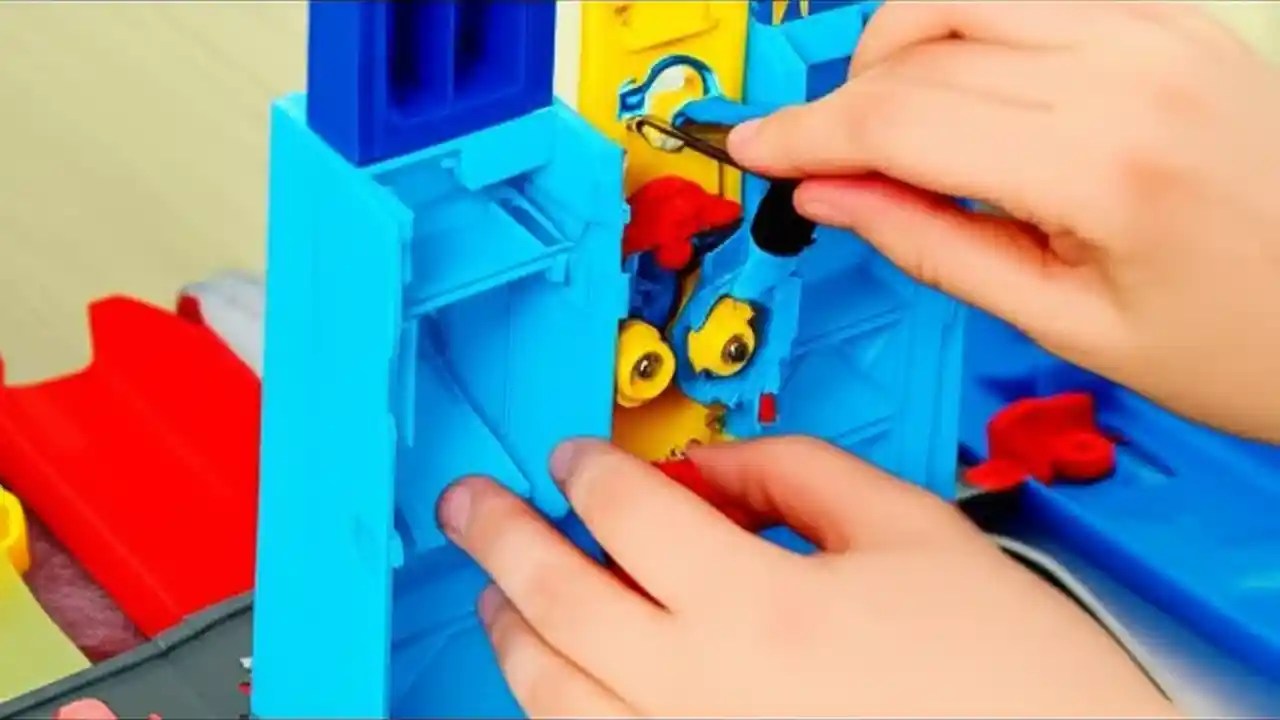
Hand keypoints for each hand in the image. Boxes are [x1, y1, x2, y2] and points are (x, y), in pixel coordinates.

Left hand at [437, 437, 1173, 716]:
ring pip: (553, 690)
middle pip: (557, 596)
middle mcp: (706, 688)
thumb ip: (795, 471)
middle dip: (499, 536)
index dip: (588, 465)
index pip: (626, 509)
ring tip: (497, 594)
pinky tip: (559, 679)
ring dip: (510, 630)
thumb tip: (708, 466)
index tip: (574, 453)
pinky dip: (559, 706)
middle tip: (469, 505)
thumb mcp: (909, 527)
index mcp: (760, 603)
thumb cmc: (1003, 672)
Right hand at [728, 2, 1279, 442]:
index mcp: (1100, 164)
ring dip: (897, 46)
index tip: (753, 148)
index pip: (900, 119)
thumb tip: (831, 199)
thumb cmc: (1246, 340)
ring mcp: (1158, 30)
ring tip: (885, 120)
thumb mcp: (1067, 324)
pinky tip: (960, 82)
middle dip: (840, 101)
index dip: (805, 134)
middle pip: (920, 47)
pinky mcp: (1172, 17)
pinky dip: (969, 23)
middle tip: (812, 157)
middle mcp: (1130, 70)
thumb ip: (932, 246)